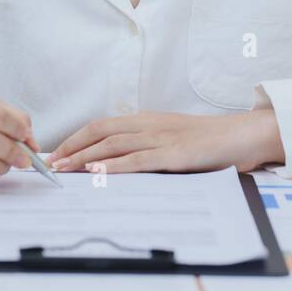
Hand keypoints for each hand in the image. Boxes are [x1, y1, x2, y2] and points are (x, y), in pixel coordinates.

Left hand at [44, 109, 280, 174]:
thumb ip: (145, 145)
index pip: (101, 125)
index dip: (75, 137)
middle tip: (49, 163)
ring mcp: (161, 138)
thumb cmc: (207, 142)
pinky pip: (139, 160)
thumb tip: (114, 160)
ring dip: (85, 157)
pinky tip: (98, 171)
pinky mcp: (175, 155)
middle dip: (71, 147)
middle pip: (100, 132)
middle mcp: (149, 125)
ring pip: (114, 144)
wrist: (242, 136)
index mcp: (146, 120)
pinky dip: (115, 165)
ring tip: (63, 169)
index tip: (55, 152)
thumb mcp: (170, 137)